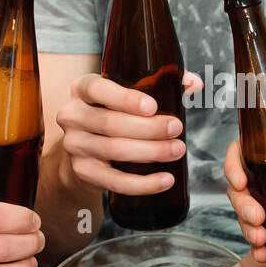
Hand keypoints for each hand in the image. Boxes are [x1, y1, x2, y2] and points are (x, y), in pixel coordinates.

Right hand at [57, 71, 202, 194]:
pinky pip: (114, 181)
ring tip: (177, 150)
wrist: (86, 146)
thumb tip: (193, 83)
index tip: (152, 107)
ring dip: (150, 152)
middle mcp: (72, 115)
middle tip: (177, 129)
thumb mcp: (128, 91)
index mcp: (83, 88)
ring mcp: (74, 145)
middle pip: (110, 123)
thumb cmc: (115, 111)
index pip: (98, 89)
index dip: (125, 99)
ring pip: (114, 150)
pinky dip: (142, 183)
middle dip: (148, 128)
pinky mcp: (83, 171)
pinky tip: (165, 180)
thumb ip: (162, 82)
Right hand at [223, 117, 265, 261]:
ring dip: (246, 227)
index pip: (243, 153)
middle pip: (239, 189)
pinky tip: (263, 253)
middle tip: (257, 216)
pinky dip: (255, 248)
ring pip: (245, 215)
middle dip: (240, 204)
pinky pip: (259, 239)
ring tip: (262, 237)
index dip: (232, 165)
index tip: (240, 180)